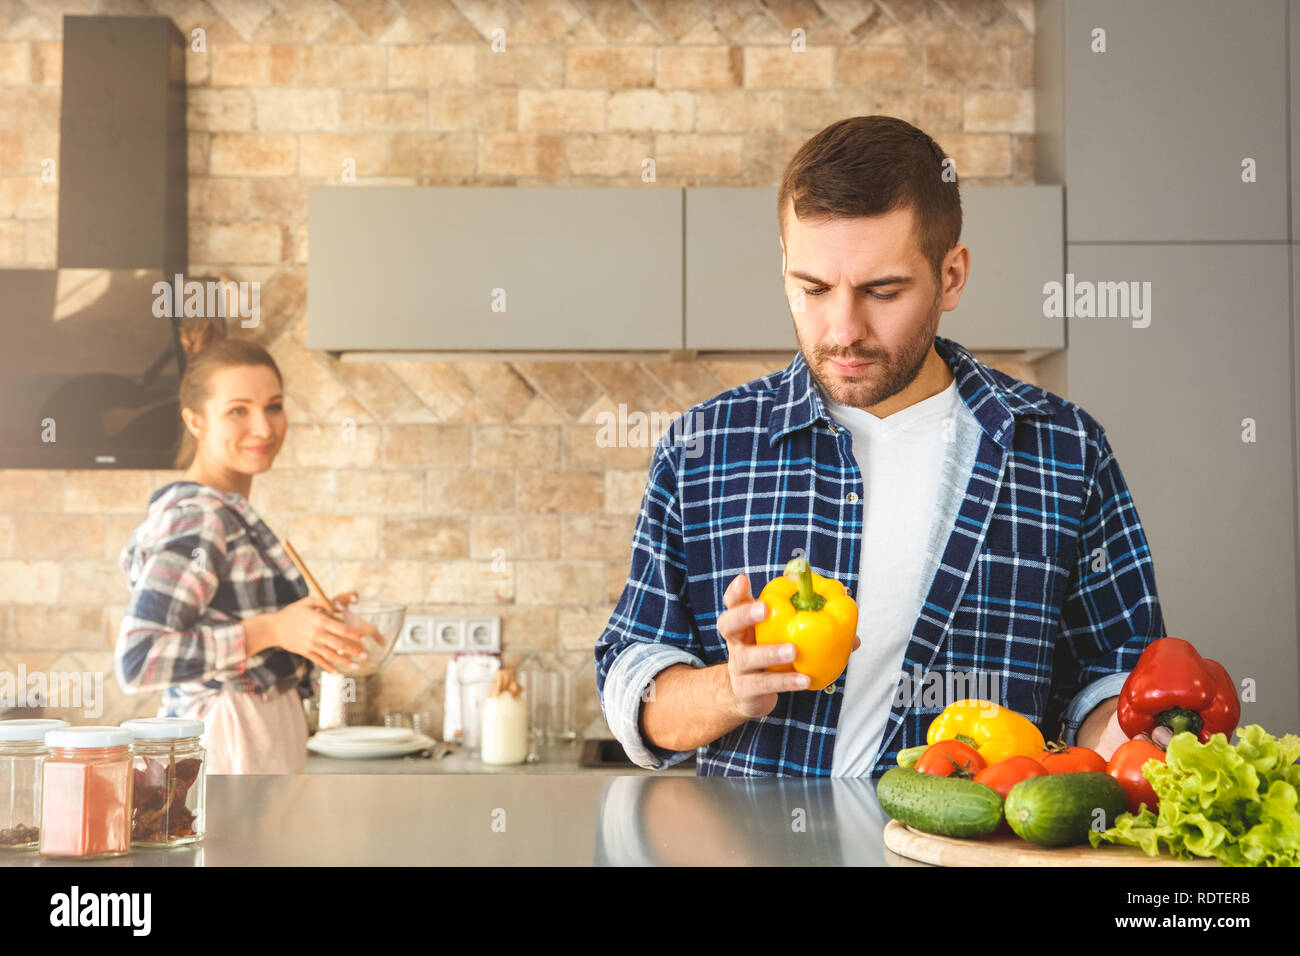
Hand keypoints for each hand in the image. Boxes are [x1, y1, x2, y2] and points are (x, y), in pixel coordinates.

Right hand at [266, 595, 377, 673]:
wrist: (273, 628)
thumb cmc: (293, 612)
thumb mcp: (308, 602)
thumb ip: (326, 602)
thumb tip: (344, 603)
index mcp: (319, 620)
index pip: (341, 628)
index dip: (354, 634)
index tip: (365, 639)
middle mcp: (316, 634)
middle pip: (339, 644)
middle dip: (354, 651)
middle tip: (367, 656)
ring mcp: (311, 645)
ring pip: (331, 655)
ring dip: (345, 662)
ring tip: (357, 667)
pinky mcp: (305, 652)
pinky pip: (319, 661)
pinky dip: (328, 667)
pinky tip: (337, 672)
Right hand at [716, 573, 861, 719]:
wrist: (748, 695)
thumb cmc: (771, 658)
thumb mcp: (782, 639)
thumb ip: (812, 629)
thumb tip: (854, 635)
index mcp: (744, 625)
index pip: (732, 604)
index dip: (736, 592)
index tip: (745, 580)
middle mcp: (736, 644)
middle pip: (727, 624)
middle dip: (744, 614)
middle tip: (764, 608)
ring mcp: (738, 668)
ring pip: (747, 658)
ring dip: (770, 652)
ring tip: (793, 650)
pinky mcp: (746, 690)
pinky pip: (764, 685)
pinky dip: (785, 681)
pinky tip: (804, 679)